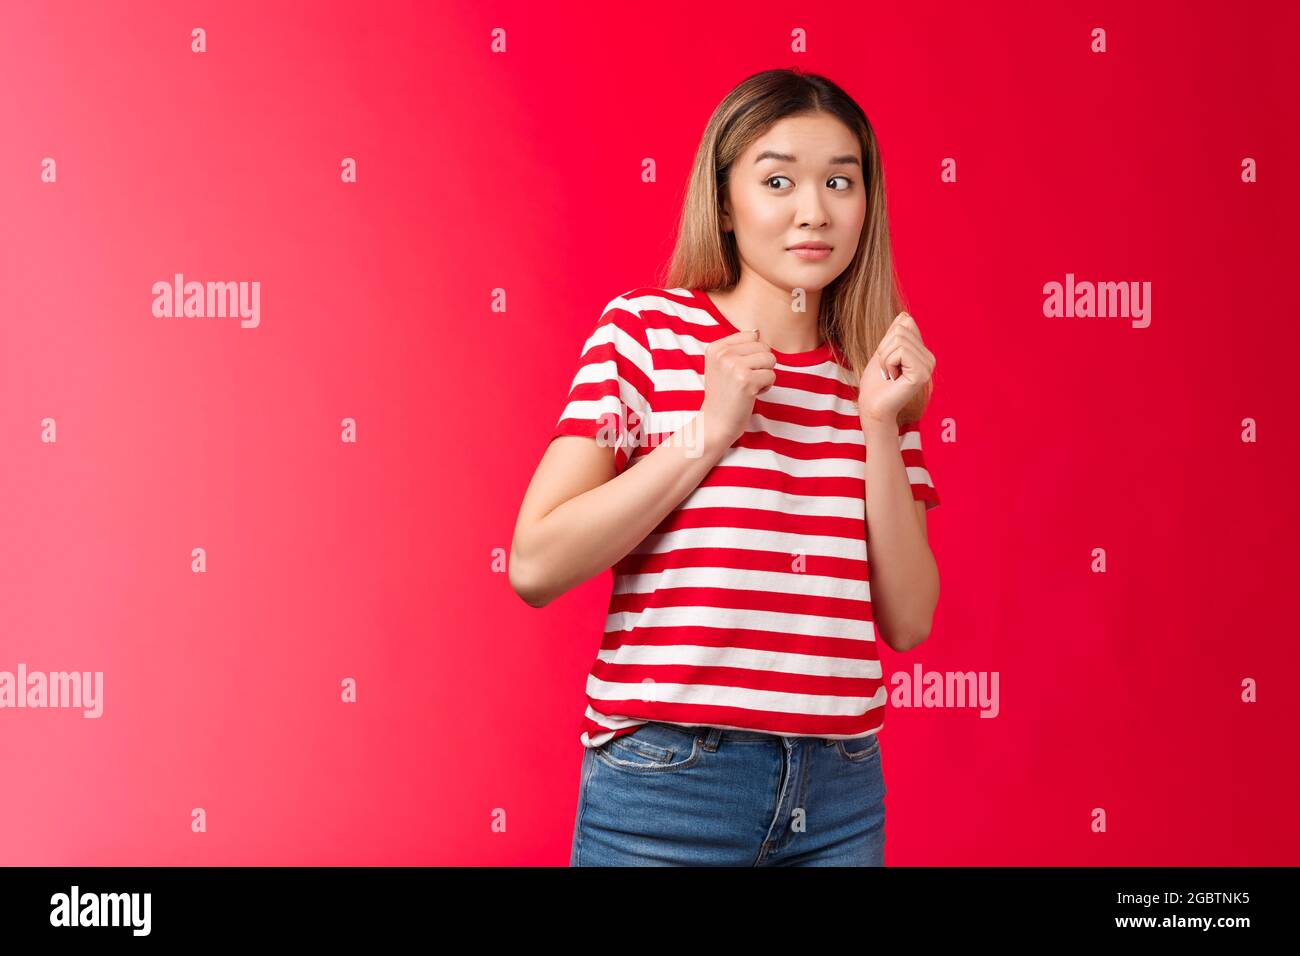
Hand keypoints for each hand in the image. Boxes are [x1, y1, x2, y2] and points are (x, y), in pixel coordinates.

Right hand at [698, 329, 775, 447]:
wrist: (715, 422)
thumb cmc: (723, 394)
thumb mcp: (722, 365)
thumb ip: (737, 347)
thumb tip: (758, 331)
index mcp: (716, 347)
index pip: (752, 335)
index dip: (753, 354)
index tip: (738, 370)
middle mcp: (723, 354)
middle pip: (763, 346)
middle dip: (761, 365)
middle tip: (744, 381)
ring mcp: (734, 367)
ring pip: (770, 359)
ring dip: (765, 375)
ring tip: (748, 386)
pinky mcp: (746, 381)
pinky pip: (772, 376)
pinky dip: (766, 387)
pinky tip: (751, 395)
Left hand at [856, 312, 935, 425]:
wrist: (872, 406)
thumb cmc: (875, 383)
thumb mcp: (884, 351)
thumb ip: (895, 334)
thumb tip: (905, 315)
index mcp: (922, 351)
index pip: (905, 322)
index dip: (887, 339)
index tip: (887, 360)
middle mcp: (929, 358)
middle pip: (901, 329)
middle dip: (884, 348)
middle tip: (887, 369)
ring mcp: (928, 366)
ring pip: (899, 339)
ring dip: (885, 357)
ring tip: (889, 374)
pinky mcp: (921, 374)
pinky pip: (900, 352)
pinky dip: (888, 363)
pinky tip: (892, 378)